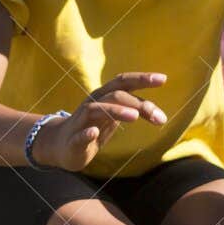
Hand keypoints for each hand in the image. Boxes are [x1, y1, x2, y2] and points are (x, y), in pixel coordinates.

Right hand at [31, 72, 166, 170]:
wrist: (60, 146)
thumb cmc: (92, 129)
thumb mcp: (114, 117)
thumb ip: (133, 111)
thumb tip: (159, 113)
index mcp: (104, 96)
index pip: (123, 82)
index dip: (142, 78)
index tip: (163, 79)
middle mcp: (92, 103)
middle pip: (116, 95)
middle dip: (139, 103)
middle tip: (159, 118)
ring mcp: (81, 121)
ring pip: (98, 109)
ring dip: (116, 111)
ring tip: (135, 117)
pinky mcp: (73, 140)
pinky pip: (79, 135)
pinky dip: (86, 133)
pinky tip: (94, 133)